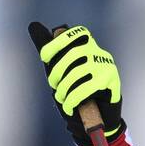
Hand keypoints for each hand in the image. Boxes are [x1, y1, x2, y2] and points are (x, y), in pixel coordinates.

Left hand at [28, 22, 122, 144]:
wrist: (101, 120)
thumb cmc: (79, 96)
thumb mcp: (62, 75)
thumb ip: (51, 55)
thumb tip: (33, 25)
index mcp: (88, 48)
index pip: (77, 34)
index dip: (58, 42)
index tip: (44, 56)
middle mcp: (100, 53)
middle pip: (74, 53)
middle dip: (57, 71)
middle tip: (54, 86)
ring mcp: (107, 66)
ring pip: (78, 72)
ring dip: (64, 89)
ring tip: (61, 99)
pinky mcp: (112, 81)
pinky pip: (87, 87)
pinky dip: (72, 99)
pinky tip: (69, 107)